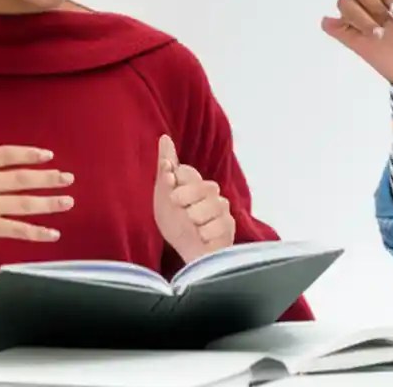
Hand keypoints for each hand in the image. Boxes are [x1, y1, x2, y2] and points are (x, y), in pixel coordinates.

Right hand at [0, 107, 74, 261]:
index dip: (29, 154)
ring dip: (50, 203)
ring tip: (69, 201)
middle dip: (49, 178)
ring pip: (24, 203)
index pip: (6, 155)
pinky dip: (37, 233)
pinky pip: (17, 229)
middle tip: (68, 178)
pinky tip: (54, 234)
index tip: (49, 155)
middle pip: (21, 178)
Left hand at [153, 135, 233, 263]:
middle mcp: (210, 192)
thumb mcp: (162, 197)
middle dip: (185, 202)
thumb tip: (165, 137)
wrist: (186, 255)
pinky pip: (217, 226)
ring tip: (194, 228)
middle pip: (201, 186)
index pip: (186, 171)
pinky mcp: (230, 225)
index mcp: (193, 182)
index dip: (175, 182)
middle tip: (182, 214)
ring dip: (195, 221)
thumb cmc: (175, 226)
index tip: (170, 195)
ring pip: (210, 206)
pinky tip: (203, 238)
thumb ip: (165, 168)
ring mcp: (222, 208)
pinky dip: (205, 235)